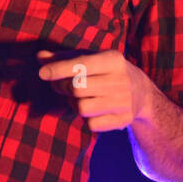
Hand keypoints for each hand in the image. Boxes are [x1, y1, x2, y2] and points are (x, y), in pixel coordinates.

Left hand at [37, 48, 152, 131]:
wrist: (142, 93)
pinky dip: (85, 119)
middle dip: (61, 87)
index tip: (42, 73)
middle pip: (77, 88)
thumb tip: (40, 56)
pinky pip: (91, 124)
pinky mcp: (124, 120)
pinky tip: (90, 109)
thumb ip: (65, 57)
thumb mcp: (91, 58)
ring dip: (73, 103)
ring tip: (76, 97)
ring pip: (82, 108)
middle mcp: (122, 80)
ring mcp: (124, 102)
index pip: (81, 65)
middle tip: (58, 85)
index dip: (58, 69)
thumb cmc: (107, 71)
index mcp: (114, 59)